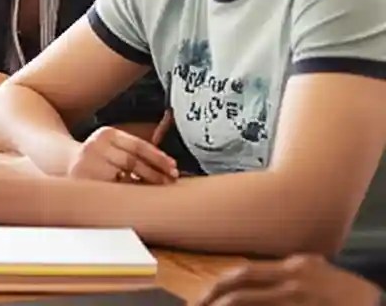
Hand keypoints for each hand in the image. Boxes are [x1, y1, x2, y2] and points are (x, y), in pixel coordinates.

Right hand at [67, 126, 177, 183]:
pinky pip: (112, 189)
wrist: (65, 162)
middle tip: (169, 182)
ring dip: (143, 185)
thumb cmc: (98, 157)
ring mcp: (88, 164)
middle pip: (132, 161)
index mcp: (107, 134)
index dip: (159, 158)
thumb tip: (168, 166)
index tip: (173, 168)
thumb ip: (134, 151)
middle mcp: (96, 146)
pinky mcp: (84, 181)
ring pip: (122, 177)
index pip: (138, 145)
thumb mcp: (112, 145)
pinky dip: (127, 194)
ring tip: (157, 191)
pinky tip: (137, 196)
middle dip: (154, 174)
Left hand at [196, 255, 381, 305]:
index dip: (218, 287)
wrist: (378, 304)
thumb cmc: (347, 293)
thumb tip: (254, 279)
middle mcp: (292, 282)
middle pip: (239, 290)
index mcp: (293, 267)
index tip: (202, 298)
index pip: (243, 274)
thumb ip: (288, 272)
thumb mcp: (317, 272)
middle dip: (212, 300)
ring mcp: (297, 302)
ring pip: (247, 305)